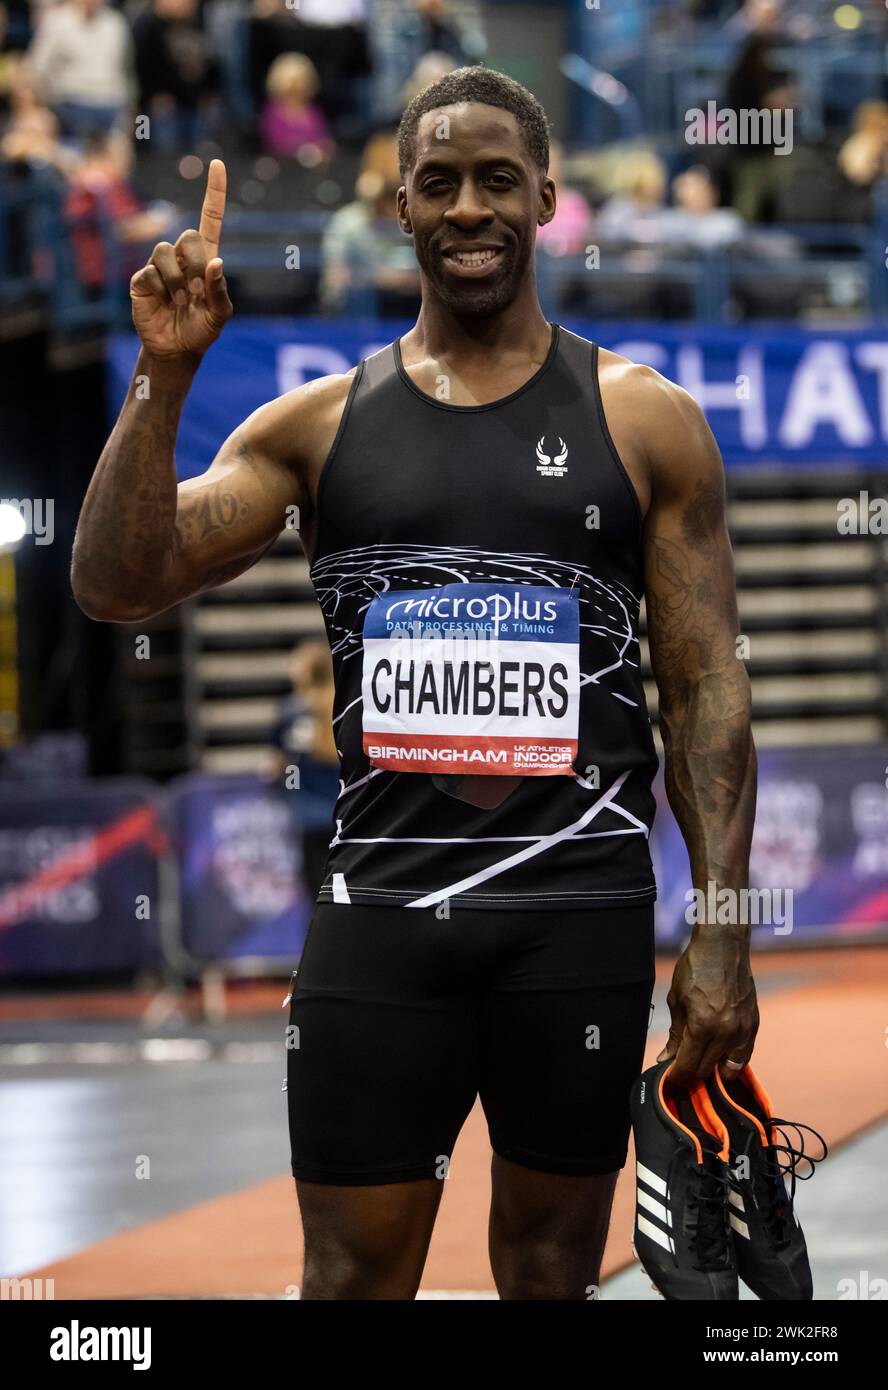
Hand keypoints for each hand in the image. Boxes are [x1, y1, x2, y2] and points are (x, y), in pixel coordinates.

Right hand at [130, 158, 232, 357]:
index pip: (211, 219)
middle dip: (195, 263)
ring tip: (180, 300)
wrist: (177, 350)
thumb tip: (216, 263)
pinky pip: (149, 272)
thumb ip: (220, 291)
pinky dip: (160, 289)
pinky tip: (163, 302)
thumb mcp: (219, 315)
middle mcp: (182, 257)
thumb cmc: (201, 330)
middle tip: (197, 290)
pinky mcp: (142, 280)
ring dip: (176, 279)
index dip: (214, 192)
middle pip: (188, 236)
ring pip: (165, 251)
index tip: (218, 164)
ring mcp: (160, 266)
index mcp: (205, 260)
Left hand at [656, 931, 758, 1086]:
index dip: (677, 1077)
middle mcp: (726, 1033)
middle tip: (682, 1071)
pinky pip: (744, 1054)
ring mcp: (743, 1030)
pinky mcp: (753, 1024)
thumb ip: (675, 1035)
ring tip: (701, 1064)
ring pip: (729, 1068)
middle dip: (692, 1075)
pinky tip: (719, 1055)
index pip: (688, 1066)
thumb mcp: (676, 1001)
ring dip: (713, 1071)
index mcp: (703, 1026)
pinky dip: (731, 1060)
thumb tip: (666, 1059)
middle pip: (707, 1070)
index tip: (670, 1079)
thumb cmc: (696, 968)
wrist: (723, 946)